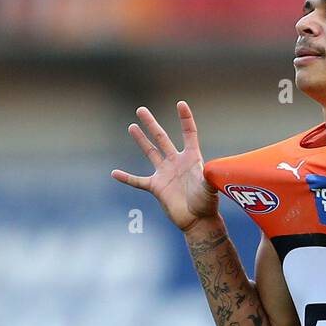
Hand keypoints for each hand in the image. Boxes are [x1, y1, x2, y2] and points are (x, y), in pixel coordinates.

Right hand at [111, 101, 218, 233]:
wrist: (198, 221)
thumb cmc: (207, 203)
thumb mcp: (210, 187)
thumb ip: (210, 177)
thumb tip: (210, 170)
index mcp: (192, 158)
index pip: (189, 134)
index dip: (185, 119)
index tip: (180, 104)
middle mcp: (176, 162)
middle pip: (162, 138)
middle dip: (151, 124)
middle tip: (141, 110)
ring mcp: (165, 174)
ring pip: (150, 152)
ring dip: (141, 140)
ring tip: (132, 126)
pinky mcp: (156, 187)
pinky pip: (138, 181)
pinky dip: (126, 178)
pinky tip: (114, 173)